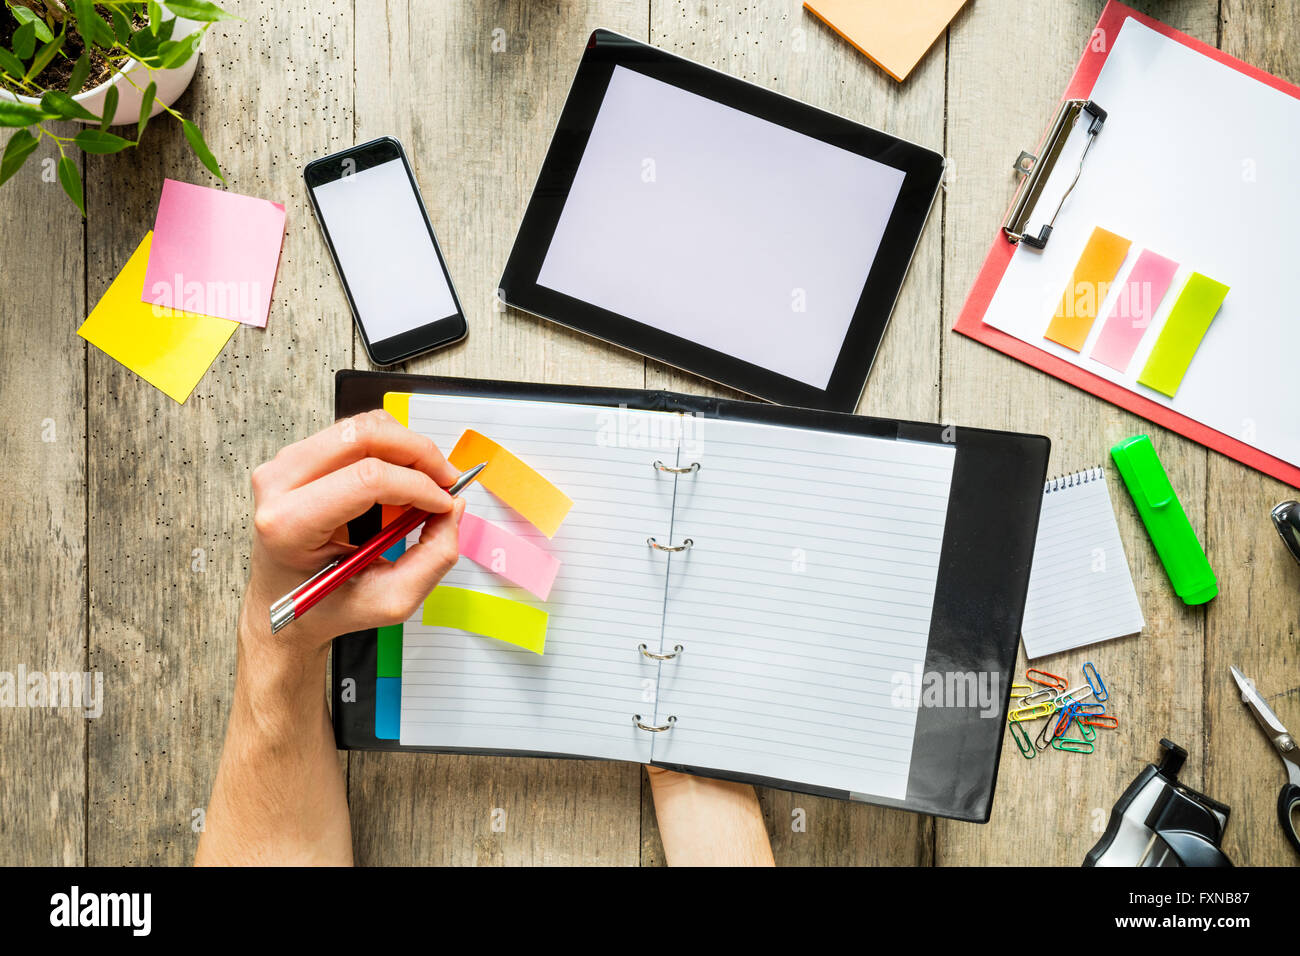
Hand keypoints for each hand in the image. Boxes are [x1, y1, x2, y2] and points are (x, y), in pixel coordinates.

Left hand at [244, 409, 465, 647]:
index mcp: (289, 526)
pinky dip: (390, 448)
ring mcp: (282, 466)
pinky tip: (402, 477)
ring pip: (361, 427)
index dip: (418, 485)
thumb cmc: (328, 606)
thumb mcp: (390, 601)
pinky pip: (353, 433)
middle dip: (418, 451)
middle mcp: (277, 486)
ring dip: (406, 448)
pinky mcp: (296, 458)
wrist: (284, 605)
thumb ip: (433, 558)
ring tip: (426, 480)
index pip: (366, 479)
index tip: (445, 503)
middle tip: (447, 478)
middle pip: (362, 436)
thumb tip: (454, 507)